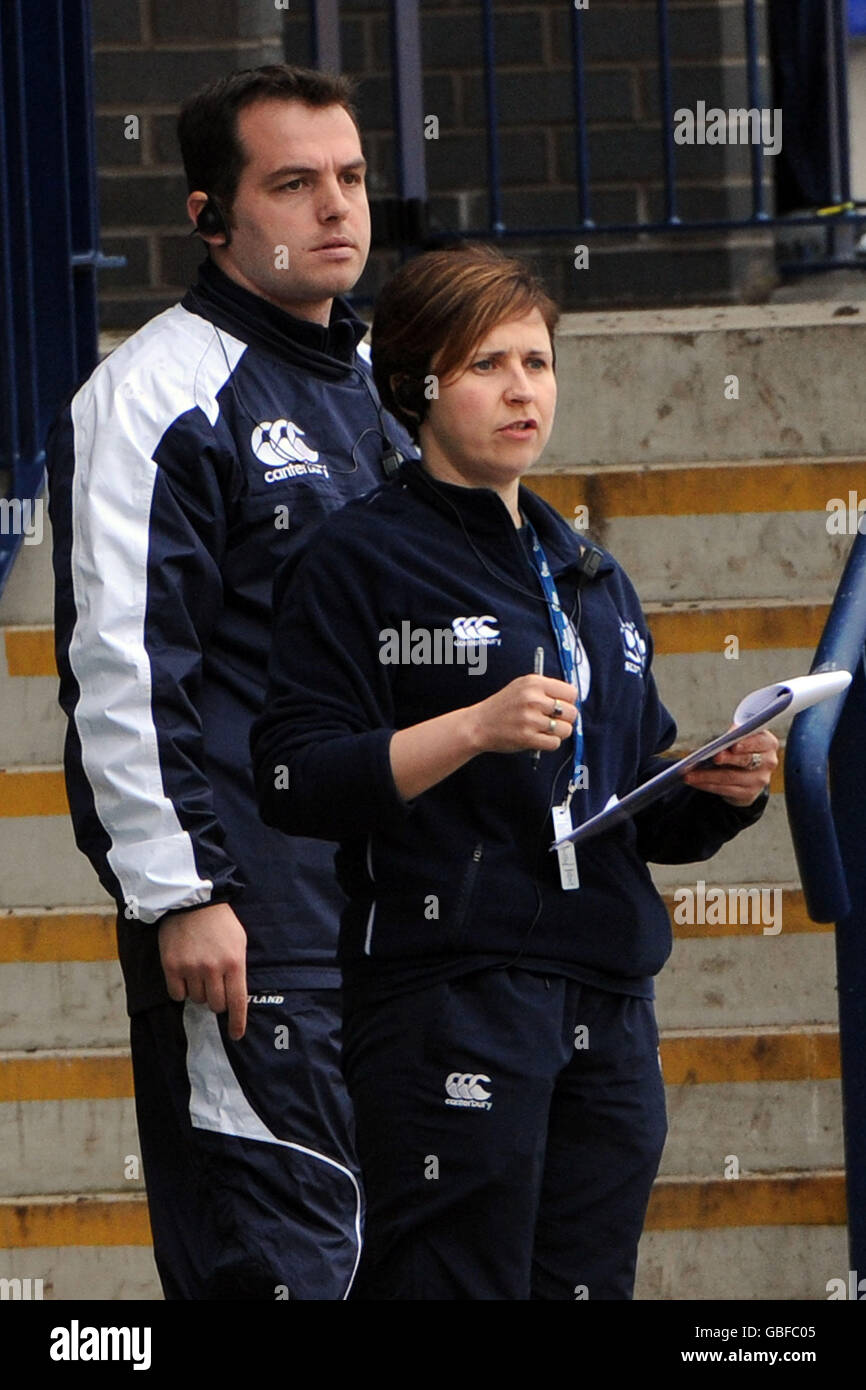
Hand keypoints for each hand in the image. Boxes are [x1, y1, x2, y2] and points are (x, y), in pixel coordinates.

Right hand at [158, 903, 247, 1040]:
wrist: (191, 901)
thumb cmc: (220, 922)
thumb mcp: (239, 942)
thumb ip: (238, 969)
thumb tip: (237, 996)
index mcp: (234, 963)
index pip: (237, 1002)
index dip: (237, 1022)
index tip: (236, 1035)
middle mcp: (213, 968)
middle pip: (215, 1005)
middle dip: (217, 1000)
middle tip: (214, 984)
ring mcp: (191, 968)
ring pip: (197, 999)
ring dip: (199, 991)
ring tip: (199, 971)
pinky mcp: (171, 966)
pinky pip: (177, 994)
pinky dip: (181, 989)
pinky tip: (184, 975)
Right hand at [469, 675, 578, 754]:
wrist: (478, 724)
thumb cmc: (503, 706)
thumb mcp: (521, 686)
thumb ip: (546, 689)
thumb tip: (572, 701)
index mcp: (534, 683)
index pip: (571, 693)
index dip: (569, 702)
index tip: (561, 707)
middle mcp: (533, 699)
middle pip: (572, 712)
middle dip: (566, 719)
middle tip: (554, 721)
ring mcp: (530, 719)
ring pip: (566, 729)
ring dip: (559, 733)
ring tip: (546, 730)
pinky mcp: (527, 738)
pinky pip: (554, 743)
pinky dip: (550, 743)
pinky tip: (539, 738)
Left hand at [682, 728, 778, 806]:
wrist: (749, 773)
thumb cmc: (742, 747)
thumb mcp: (743, 736)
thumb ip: (736, 734)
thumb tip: (726, 738)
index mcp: (769, 743)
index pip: (760, 742)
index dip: (747, 743)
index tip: (733, 744)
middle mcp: (768, 762)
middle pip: (746, 760)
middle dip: (727, 758)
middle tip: (712, 757)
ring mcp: (759, 780)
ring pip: (730, 777)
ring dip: (707, 776)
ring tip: (689, 774)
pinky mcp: (748, 793)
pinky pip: (724, 789)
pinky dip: (707, 785)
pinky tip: (694, 781)